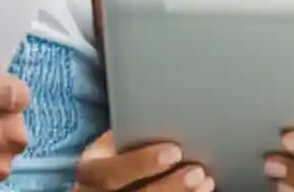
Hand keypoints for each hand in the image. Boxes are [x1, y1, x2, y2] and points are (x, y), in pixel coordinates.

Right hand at [73, 131, 212, 190]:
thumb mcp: (113, 142)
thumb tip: (157, 109)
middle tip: (196, 170)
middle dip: (167, 185)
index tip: (173, 150)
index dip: (140, 164)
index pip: (108, 172)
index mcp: (89, 170)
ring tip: (203, 180)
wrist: (110, 182)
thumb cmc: (117, 154)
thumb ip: (127, 134)